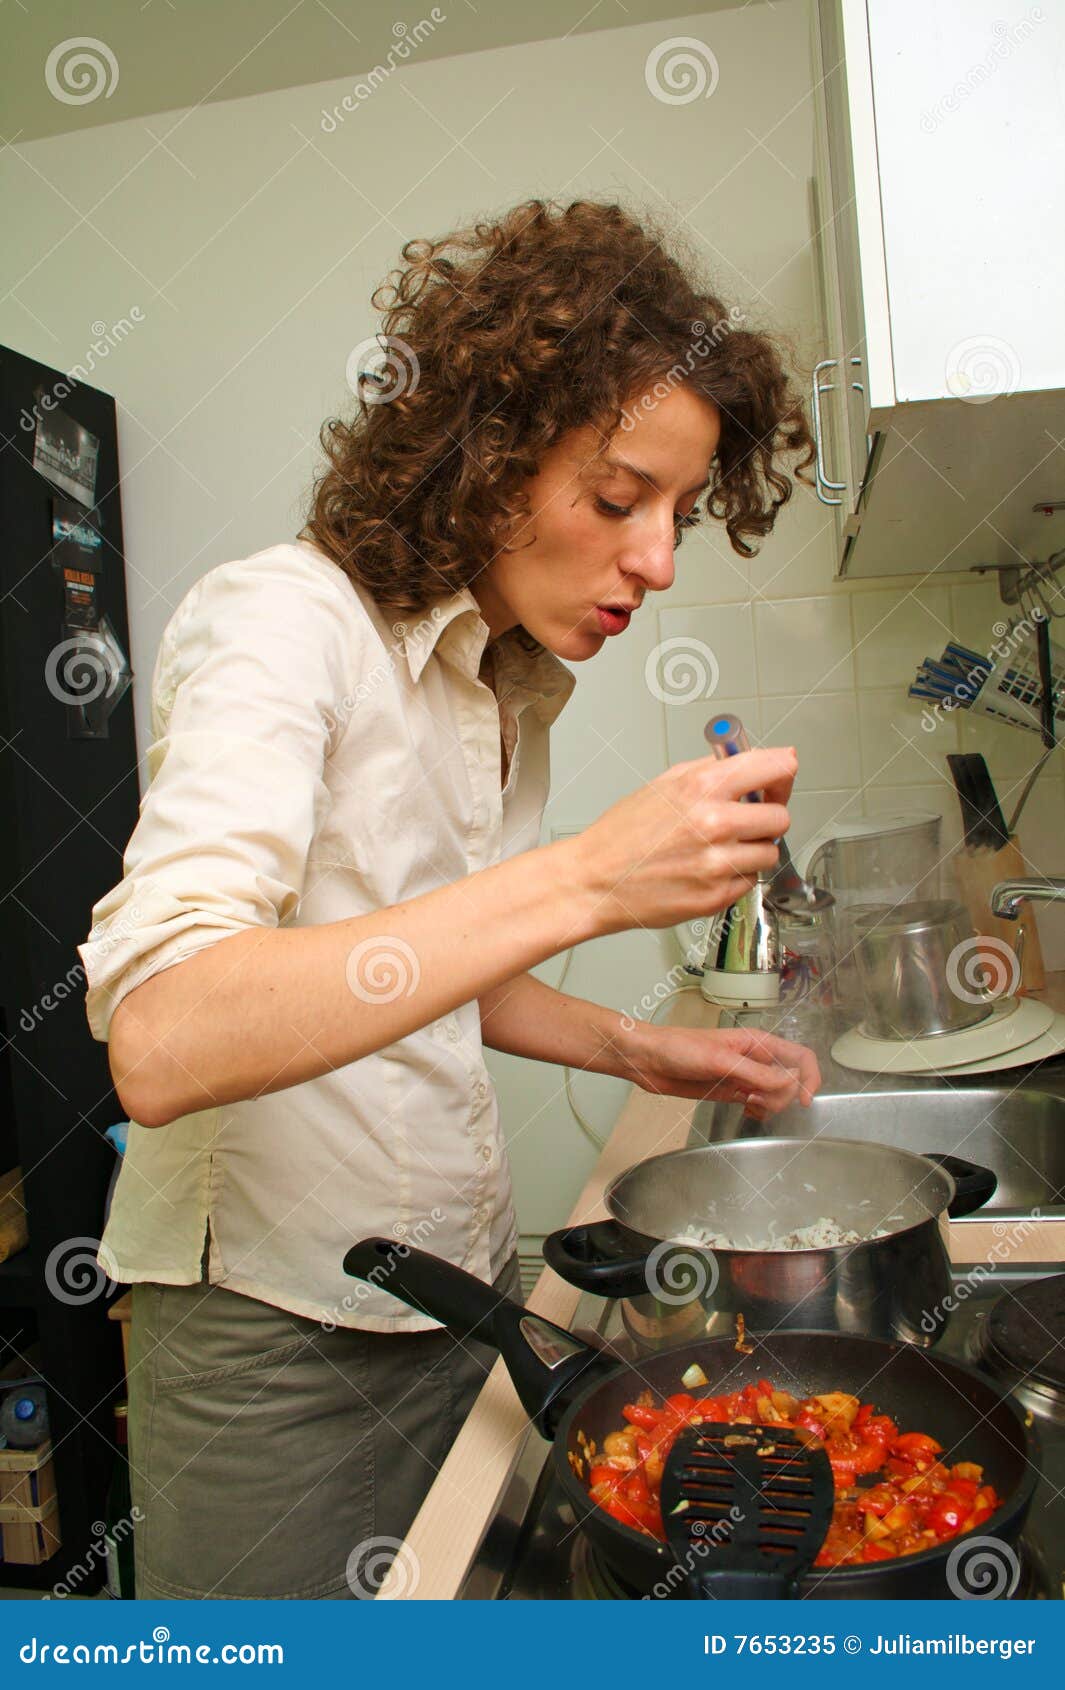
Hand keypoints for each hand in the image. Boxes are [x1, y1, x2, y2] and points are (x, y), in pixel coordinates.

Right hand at [566, 746, 797, 938]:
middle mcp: (715, 823)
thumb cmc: (623, 834)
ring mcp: (718, 863)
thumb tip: (754, 761)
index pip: (775, 767)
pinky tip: (708, 869)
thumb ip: (712, 770)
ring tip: (722, 848)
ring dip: (753, 849)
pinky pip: (750, 880)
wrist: (595, 880)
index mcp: (702, 787)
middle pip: (781, 816)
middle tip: (747, 819)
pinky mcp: (716, 896)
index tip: (780, 777)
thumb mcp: (665, 783)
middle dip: (767, 817)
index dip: (783, 772)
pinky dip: (736, 875)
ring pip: (769, 852)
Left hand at [621, 1023, 821, 1119]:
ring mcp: (744, 1076)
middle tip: (759, 1101)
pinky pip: (758, 1104)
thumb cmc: (678, 1047)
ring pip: (775, 1095)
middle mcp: (754, 1059)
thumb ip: (756, 1073)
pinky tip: (747, 1112)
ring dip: (770, 1105)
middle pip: (790, 1080)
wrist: (649, 1060)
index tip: (804, 1099)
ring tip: (749, 1105)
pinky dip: (759, 1112)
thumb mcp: (720, 1059)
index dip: (809, 1077)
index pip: (800, 1056)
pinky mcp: (731, 1091)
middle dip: (783, 1096)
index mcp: (757, 1042)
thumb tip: (789, 1082)